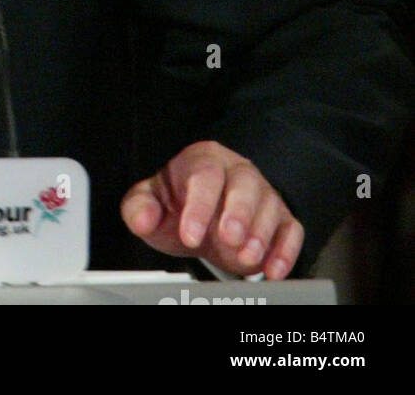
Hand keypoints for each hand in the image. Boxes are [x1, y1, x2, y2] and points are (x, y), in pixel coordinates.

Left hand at [121, 140, 304, 277]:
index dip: (198, 206)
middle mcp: (236, 172)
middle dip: (238, 212)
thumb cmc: (176, 205)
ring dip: (261, 235)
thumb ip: (139, 208)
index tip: (189, 236)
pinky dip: (285, 251)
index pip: (203, 176)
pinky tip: (273, 271)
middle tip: (228, 239)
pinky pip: (291, 230)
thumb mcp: (150, 204)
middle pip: (244, 183)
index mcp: (202, 161)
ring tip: (246, 258)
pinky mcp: (281, 218)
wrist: (201, 216)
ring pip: (270, 206)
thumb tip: (143, 218)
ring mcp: (262, 194)